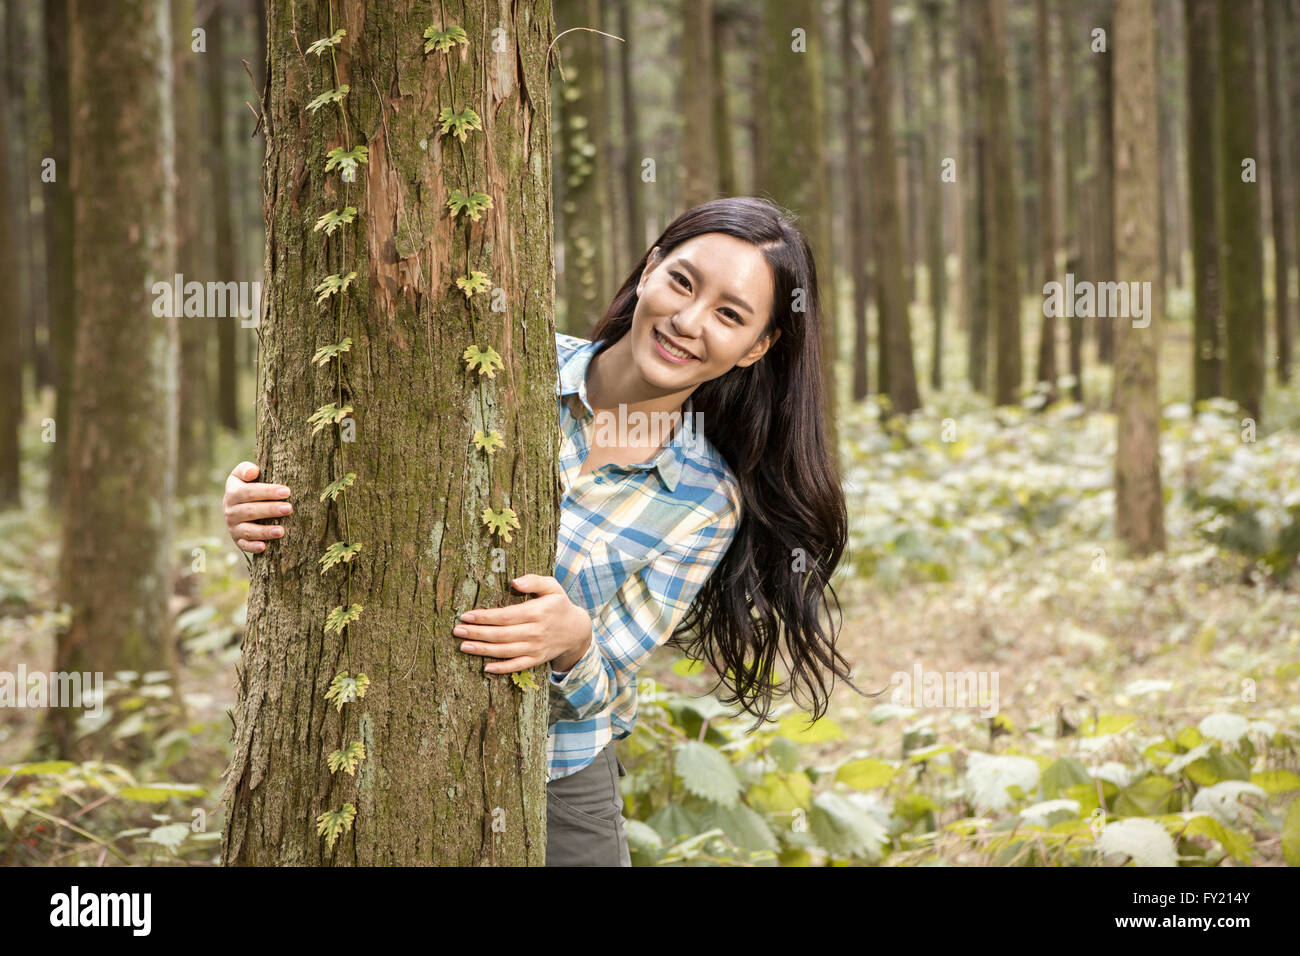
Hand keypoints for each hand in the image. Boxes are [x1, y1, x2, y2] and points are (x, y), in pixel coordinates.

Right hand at [223, 461, 292, 553]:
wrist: (237, 506)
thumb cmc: (247, 487)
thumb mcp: (241, 475)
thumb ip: (245, 469)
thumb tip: (253, 472)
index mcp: (232, 493)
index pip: (249, 492)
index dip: (267, 492)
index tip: (287, 491)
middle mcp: (231, 511)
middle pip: (251, 511)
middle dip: (270, 510)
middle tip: (289, 508)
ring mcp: (234, 527)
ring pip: (248, 530)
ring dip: (264, 531)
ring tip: (281, 531)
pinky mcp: (238, 540)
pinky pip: (244, 545)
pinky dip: (253, 547)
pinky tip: (264, 547)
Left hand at [454, 574, 592, 674]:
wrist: (577, 630)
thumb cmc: (559, 605)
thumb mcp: (552, 586)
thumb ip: (534, 581)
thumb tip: (514, 582)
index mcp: (537, 612)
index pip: (506, 616)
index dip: (485, 617)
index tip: (466, 615)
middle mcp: (536, 632)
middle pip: (502, 635)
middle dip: (478, 633)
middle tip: (457, 631)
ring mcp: (536, 648)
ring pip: (506, 651)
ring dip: (483, 650)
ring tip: (464, 646)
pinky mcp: (537, 659)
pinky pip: (518, 666)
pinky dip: (502, 669)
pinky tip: (486, 668)